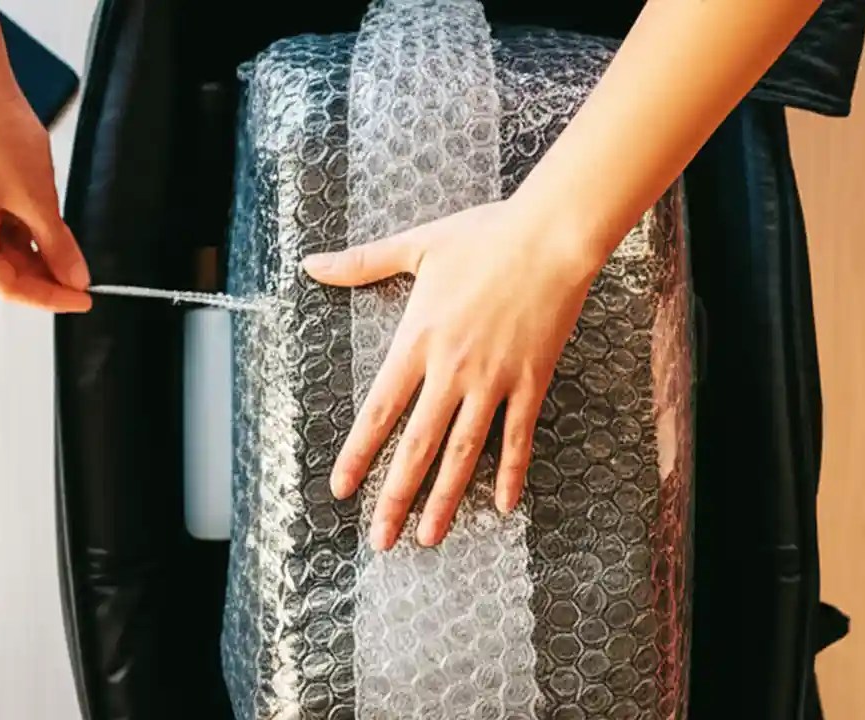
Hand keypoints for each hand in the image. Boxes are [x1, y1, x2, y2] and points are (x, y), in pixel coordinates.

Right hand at [0, 98, 91, 312]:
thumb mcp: (37, 201)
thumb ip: (57, 246)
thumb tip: (76, 278)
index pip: (8, 286)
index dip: (47, 297)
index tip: (81, 299)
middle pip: (9, 270)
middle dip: (47, 277)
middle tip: (84, 281)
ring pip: (13, 250)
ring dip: (44, 256)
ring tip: (76, 258)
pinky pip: (12, 227)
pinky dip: (37, 235)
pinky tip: (60, 236)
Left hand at [303, 198, 601, 550]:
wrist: (551, 236)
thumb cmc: (483, 237)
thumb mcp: (416, 246)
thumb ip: (362, 263)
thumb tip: (313, 263)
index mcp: (418, 341)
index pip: (379, 411)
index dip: (359, 454)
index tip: (342, 490)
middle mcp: (451, 371)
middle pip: (417, 446)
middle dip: (396, 497)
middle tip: (380, 540)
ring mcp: (494, 380)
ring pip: (463, 452)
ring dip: (445, 499)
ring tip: (429, 538)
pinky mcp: (531, 381)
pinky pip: (519, 437)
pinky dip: (511, 472)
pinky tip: (504, 505)